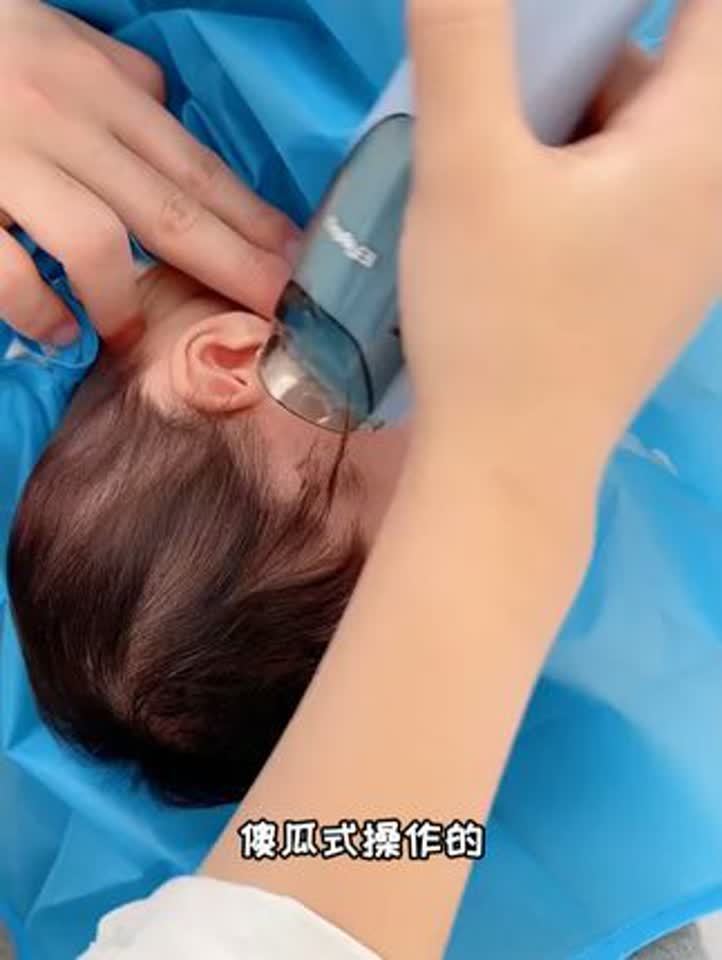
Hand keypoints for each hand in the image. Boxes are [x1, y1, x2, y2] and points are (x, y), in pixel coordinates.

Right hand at [0, 0, 299, 346]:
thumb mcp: (55, 37)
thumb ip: (119, 78)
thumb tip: (173, 113)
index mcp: (94, 83)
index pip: (194, 167)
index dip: (253, 221)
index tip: (297, 264)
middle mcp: (61, 119)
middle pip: (170, 210)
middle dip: (234, 268)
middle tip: (275, 312)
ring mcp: (6, 162)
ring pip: (94, 243)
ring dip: (124, 302)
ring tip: (126, 334)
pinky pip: (7, 271)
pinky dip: (38, 310)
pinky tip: (58, 330)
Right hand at [402, 0, 721, 486]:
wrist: (508, 467)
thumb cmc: (494, 322)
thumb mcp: (463, 167)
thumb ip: (462, 37)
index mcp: (704, 142)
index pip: (704, 14)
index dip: (611, 8)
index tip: (545, 34)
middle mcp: (719, 190)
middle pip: (663, 66)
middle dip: (572, 60)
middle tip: (495, 91)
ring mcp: (694, 245)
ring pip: (639, 131)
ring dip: (563, 120)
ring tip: (485, 164)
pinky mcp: (658, 283)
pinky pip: (627, 189)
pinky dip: (571, 175)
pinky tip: (508, 216)